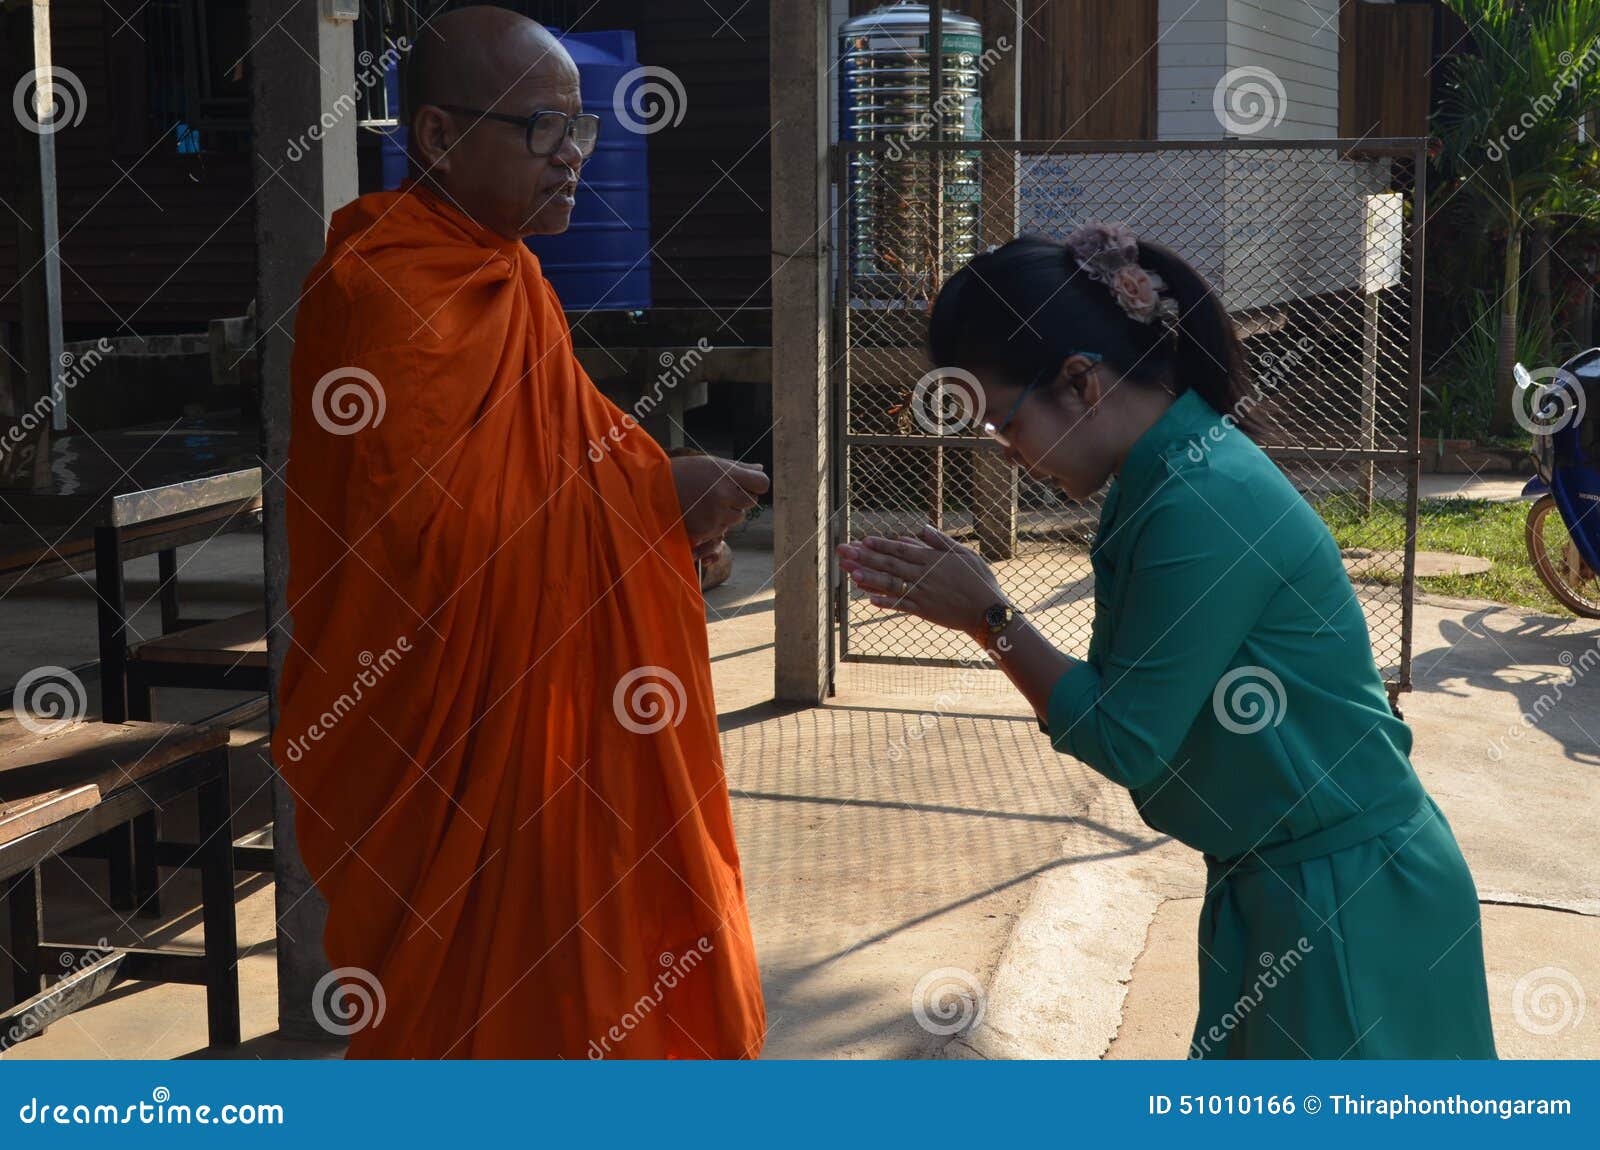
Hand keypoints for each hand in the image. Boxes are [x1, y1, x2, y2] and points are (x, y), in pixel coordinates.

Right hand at [671, 455, 768, 547]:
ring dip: (729, 511)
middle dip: (740, 498)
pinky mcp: (708, 530)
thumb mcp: (711, 463)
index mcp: (727, 474)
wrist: (654, 489)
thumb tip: (760, 468)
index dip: (756, 483)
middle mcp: (724, 495)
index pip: (762, 483)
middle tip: (721, 491)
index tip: (748, 483)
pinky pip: (723, 528)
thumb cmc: (684, 472)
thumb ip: (739, 467)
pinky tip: (701, 512)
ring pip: (737, 517)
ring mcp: (717, 514)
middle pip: (751, 502)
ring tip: (708, 501)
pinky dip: (716, 522)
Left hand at [836, 525, 1005, 638]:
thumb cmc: (979, 580)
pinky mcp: (924, 611)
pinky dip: (886, 602)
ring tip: (851, 574)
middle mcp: (924, 575)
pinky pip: (901, 605)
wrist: (988, 611)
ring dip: (870, 579)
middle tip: (847, 554)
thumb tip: (922, 529)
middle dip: (866, 558)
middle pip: (890, 564)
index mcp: (932, 559)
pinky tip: (870, 600)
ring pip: (891, 584)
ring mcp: (923, 594)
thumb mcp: (964, 554)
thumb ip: (941, 541)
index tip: (863, 540)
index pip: (901, 550)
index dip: (881, 545)